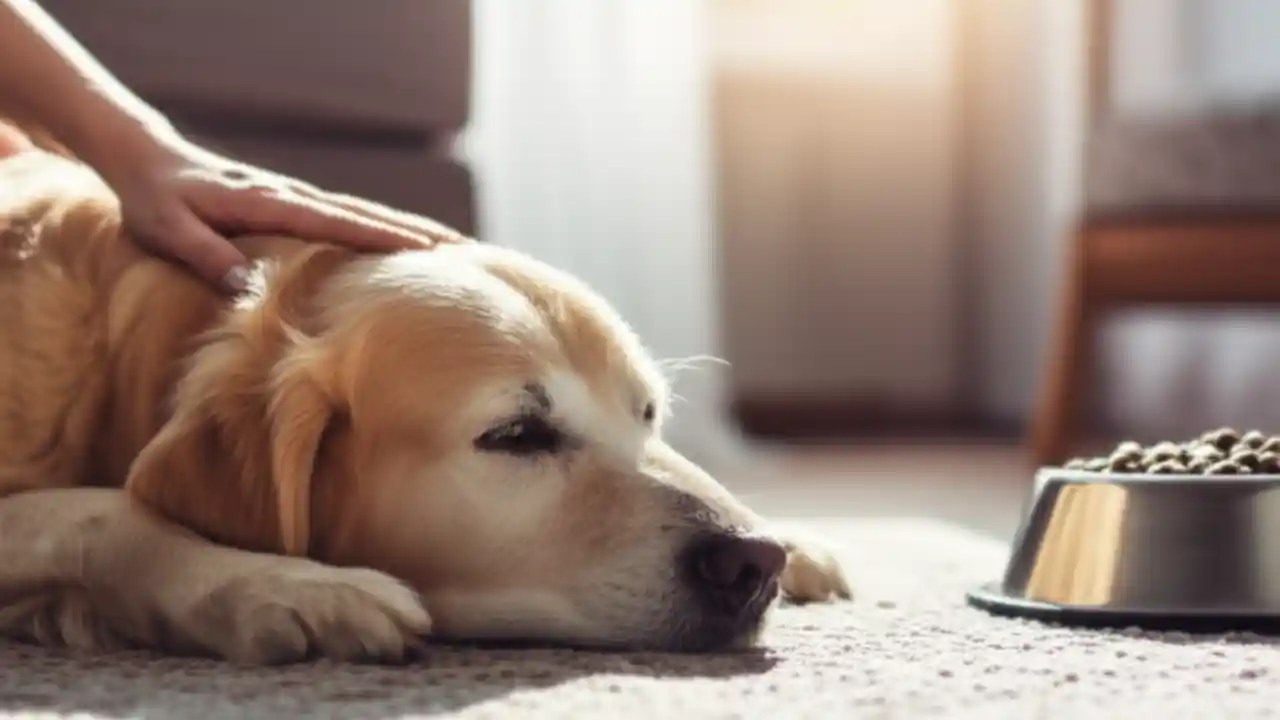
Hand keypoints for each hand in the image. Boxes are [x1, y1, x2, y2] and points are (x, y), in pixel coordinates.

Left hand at [98, 131, 464, 291]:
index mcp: (270, 204)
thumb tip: (252, 289)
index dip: (384, 239)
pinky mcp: (298, 206)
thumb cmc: (156, 201)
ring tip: (456, 251)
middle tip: (468, 255)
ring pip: (367, 214)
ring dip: (411, 231)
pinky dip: (387, 230)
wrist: (150, 161)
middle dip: (419, 234)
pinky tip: (408, 247)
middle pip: (369, 215)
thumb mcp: (168, 231)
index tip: (428, 253)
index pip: (339, 222)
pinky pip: (352, 219)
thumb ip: (207, 257)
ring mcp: (301, 199)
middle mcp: (295, 197)